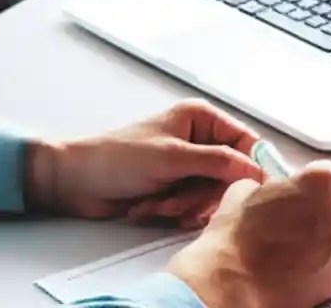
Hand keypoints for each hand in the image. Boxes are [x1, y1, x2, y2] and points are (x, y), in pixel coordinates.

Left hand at [24, 99, 263, 226]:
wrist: (75, 181)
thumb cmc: (115, 158)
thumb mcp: (171, 158)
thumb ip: (218, 163)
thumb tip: (256, 169)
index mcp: (202, 118)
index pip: (247, 142)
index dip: (251, 167)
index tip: (251, 191)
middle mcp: (199, 139)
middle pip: (231, 174)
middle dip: (204, 194)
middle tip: (180, 201)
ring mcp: (187, 165)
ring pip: (212, 195)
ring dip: (185, 205)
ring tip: (158, 202)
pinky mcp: (175, 187)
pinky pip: (193, 206)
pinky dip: (174, 212)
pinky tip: (150, 206)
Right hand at [167, 161, 330, 307]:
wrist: (234, 284)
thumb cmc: (237, 236)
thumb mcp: (244, 191)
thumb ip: (269, 185)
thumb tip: (271, 189)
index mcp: (322, 180)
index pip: (330, 173)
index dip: (313, 184)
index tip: (301, 194)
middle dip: (330, 209)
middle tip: (303, 220)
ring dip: (328, 237)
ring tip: (298, 249)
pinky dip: (326, 263)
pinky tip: (301, 268)